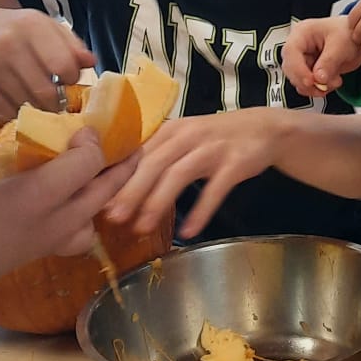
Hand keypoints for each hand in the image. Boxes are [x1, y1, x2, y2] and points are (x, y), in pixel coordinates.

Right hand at [0, 8, 94, 121]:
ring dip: (37, 107)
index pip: (63, 65)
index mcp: (31, 25)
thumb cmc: (16, 30)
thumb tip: (91, 63)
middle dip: (57, 101)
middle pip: (45, 92)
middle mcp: (8, 43)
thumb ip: (71, 45)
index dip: (72, 78)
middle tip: (57, 98)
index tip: (68, 78)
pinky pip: (7, 111)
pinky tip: (17, 97)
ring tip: (36, 96)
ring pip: (26, 104)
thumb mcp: (45, 27)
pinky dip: (17, 110)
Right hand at [0, 129, 132, 267]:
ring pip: (78, 199)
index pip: (115, 180)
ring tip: (79, 152)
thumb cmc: (3, 219)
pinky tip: (40, 172)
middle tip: (110, 138)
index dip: (129, 157)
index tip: (138, 132)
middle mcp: (72, 225)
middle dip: (109, 166)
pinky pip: (51, 201)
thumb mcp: (46, 187)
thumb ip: (79, 164)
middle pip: (100, 191)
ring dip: (83, 176)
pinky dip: (53, 184)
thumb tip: (95, 138)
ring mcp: (49, 230)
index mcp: (83, 213)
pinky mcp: (25, 227)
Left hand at [104, 112, 276, 238]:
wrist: (264, 130)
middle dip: (131, 191)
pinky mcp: (235, 164)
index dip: (116, 175)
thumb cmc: (215, 138)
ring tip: (142, 227)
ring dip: (158, 202)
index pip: (137, 152)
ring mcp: (212, 149)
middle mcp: (187, 136)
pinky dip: (201, 210)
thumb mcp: (183, 138)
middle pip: (153, 163)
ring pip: (178, 175)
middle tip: (113, 217)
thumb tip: (117, 185)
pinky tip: (189, 231)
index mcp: (169, 130)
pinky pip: (215, 190)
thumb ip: (155, 154)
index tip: (96, 198)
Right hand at [282, 17, 360, 94]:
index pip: (291, 52)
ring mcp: (301, 60)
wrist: (356, 40)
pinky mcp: (307, 71)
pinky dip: (318, 89)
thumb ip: (329, 62)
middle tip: (325, 85)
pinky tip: (332, 82)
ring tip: (335, 81)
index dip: (298, 69)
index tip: (311, 82)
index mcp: (302, 33)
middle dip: (307, 82)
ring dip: (315, 87)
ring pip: (297, 80)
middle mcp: (298, 46)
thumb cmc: (347, 34)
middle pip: (290, 68)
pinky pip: (306, 86)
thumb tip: (318, 78)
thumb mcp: (341, 46)